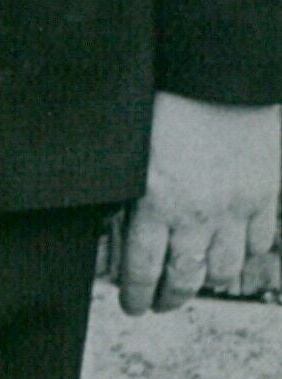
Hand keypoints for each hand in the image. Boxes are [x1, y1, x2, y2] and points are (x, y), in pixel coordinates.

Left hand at [119, 92, 279, 312]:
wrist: (222, 73)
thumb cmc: (168, 96)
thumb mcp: (132, 141)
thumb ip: (128, 181)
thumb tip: (114, 207)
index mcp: (156, 200)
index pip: (142, 267)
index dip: (135, 294)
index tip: (131, 305)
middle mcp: (196, 214)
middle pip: (184, 276)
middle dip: (169, 298)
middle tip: (160, 304)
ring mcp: (235, 208)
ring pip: (225, 268)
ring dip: (209, 281)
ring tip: (198, 282)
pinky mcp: (264, 195)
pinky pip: (259, 241)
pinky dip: (247, 253)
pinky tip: (236, 252)